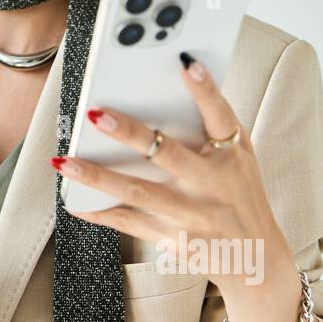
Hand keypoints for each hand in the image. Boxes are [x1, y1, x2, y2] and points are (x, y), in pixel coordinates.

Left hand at [53, 52, 292, 295]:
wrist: (259, 258)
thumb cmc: (240, 193)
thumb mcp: (241, 157)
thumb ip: (212, 127)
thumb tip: (171, 85)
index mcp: (231, 155)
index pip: (219, 116)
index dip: (205, 90)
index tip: (185, 63)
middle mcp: (211, 184)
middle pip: (167, 155)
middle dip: (130, 134)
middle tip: (95, 115)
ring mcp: (190, 214)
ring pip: (138, 192)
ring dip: (97, 177)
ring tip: (64, 161)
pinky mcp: (171, 237)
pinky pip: (128, 223)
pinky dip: (98, 212)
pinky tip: (72, 200)